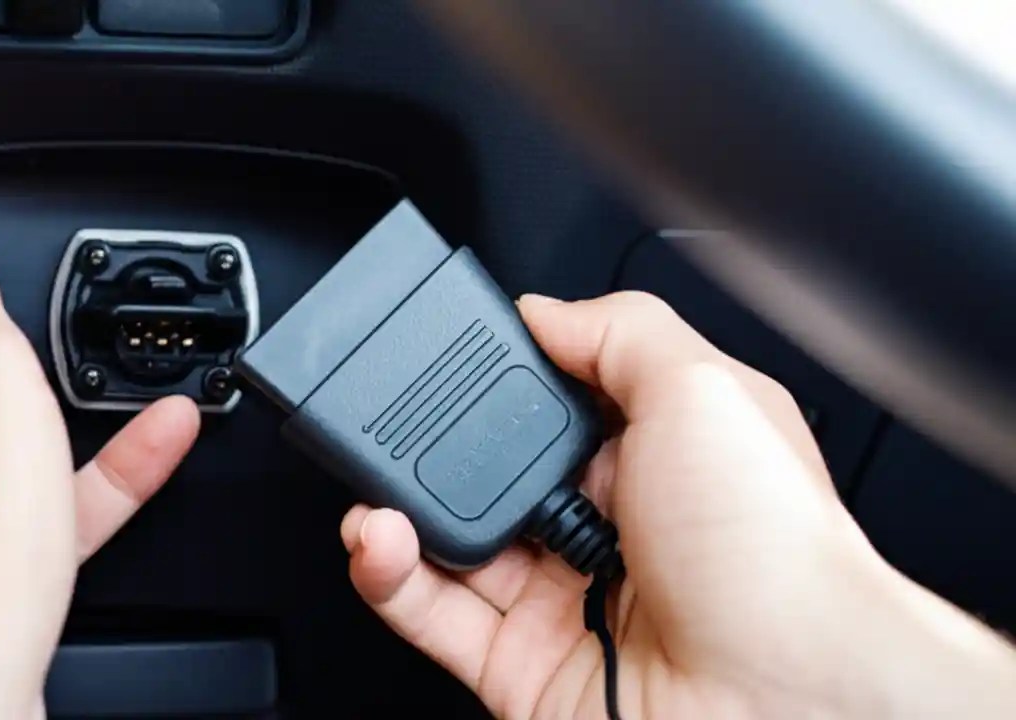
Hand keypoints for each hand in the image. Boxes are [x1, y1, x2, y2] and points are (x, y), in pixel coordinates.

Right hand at [342, 292, 1015, 718]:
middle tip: (403, 426)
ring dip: (395, 512)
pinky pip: (431, 617)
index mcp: (655, 456)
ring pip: (448, 548)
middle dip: (436, 450)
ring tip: (374, 485)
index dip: (502, 380)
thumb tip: (541, 309)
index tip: (450, 358)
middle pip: (491, 477)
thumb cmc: (775, 553)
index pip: (553, 403)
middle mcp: (606, 527)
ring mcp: (558, 600)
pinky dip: (388, 577)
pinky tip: (378, 538)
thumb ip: (618, 332)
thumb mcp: (706, 389)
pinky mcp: (517, 666)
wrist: (784, 700)